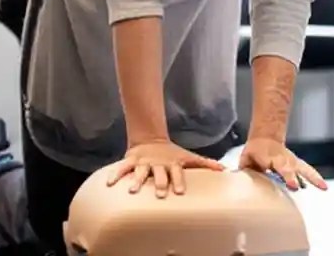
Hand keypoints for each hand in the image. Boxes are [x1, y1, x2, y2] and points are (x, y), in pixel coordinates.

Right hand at [107, 139, 224, 197]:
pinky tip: (109, 183)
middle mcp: (158, 164)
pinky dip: (115, 174)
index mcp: (172, 163)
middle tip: (160, 193)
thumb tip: (224, 169)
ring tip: (132, 190)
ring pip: (140, 172)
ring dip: (137, 180)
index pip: (177, 173)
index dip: (179, 181)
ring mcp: (144, 162)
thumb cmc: (172, 155)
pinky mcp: (131, 160)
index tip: (180, 192)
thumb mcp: (188, 157)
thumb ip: (205, 163)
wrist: (151, 140)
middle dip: (160, 183)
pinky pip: (122, 168)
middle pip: (159, 174)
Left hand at [239, 137, 327, 190]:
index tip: (290, 185)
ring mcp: (292, 162)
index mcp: (270, 158)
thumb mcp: (246, 158)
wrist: (267, 137)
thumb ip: (246, 170)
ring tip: (323, 187)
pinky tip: (324, 187)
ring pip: (304, 169)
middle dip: (294, 178)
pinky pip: (308, 171)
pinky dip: (316, 178)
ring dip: (313, 178)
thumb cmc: (255, 151)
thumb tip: (240, 182)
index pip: (278, 168)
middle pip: (291, 169)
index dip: (284, 176)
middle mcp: (284, 160)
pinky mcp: (297, 165)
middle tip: (297, 187)